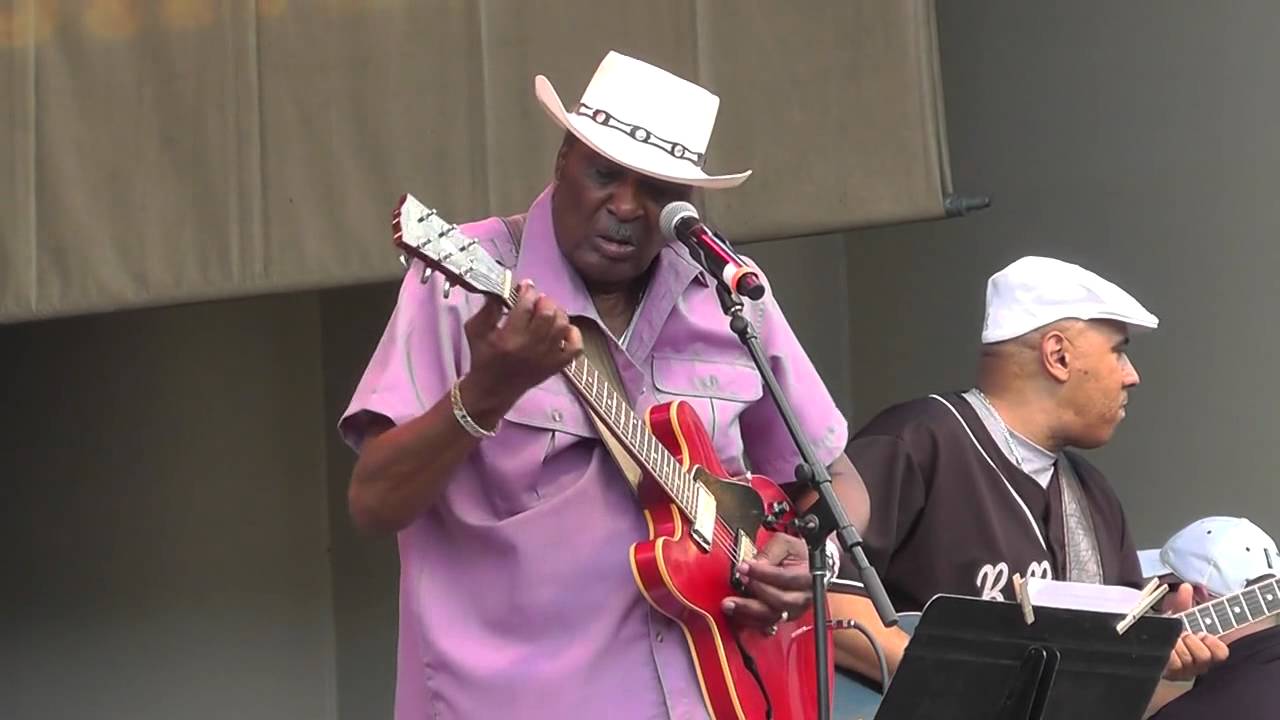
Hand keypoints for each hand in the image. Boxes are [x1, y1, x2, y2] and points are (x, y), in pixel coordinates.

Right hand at [464, 280, 582, 406]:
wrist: (492, 391)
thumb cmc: (483, 357)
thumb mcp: (475, 330)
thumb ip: (488, 307)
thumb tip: (503, 287)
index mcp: (508, 339)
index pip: (525, 307)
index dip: (527, 292)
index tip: (525, 286)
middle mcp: (530, 349)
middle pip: (548, 314)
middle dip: (543, 300)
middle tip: (536, 300)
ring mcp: (547, 358)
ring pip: (562, 326)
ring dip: (557, 313)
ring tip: (547, 312)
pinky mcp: (556, 366)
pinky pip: (576, 347)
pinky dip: (573, 334)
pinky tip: (562, 330)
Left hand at [721, 533, 812, 631]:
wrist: (805, 567)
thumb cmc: (798, 555)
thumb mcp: (786, 544)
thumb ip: (772, 551)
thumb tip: (756, 563)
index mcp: (809, 578)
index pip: (786, 578)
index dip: (763, 573)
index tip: (745, 566)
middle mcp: (804, 598)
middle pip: (781, 602)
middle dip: (757, 591)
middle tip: (740, 580)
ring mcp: (793, 611)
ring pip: (772, 616)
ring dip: (748, 610)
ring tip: (730, 603)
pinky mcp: (782, 618)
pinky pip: (765, 624)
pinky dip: (749, 620)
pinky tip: (736, 613)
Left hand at [1160, 583, 1228, 680]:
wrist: (1149, 642)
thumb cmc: (1169, 630)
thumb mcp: (1178, 616)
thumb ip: (1183, 602)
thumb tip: (1186, 587)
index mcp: (1207, 651)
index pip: (1221, 653)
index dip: (1213, 642)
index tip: (1203, 633)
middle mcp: (1198, 664)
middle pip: (1203, 657)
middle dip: (1191, 642)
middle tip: (1183, 634)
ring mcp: (1185, 671)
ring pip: (1187, 661)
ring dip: (1177, 647)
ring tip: (1172, 640)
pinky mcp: (1170, 674)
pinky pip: (1172, 666)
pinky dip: (1168, 654)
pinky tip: (1166, 648)